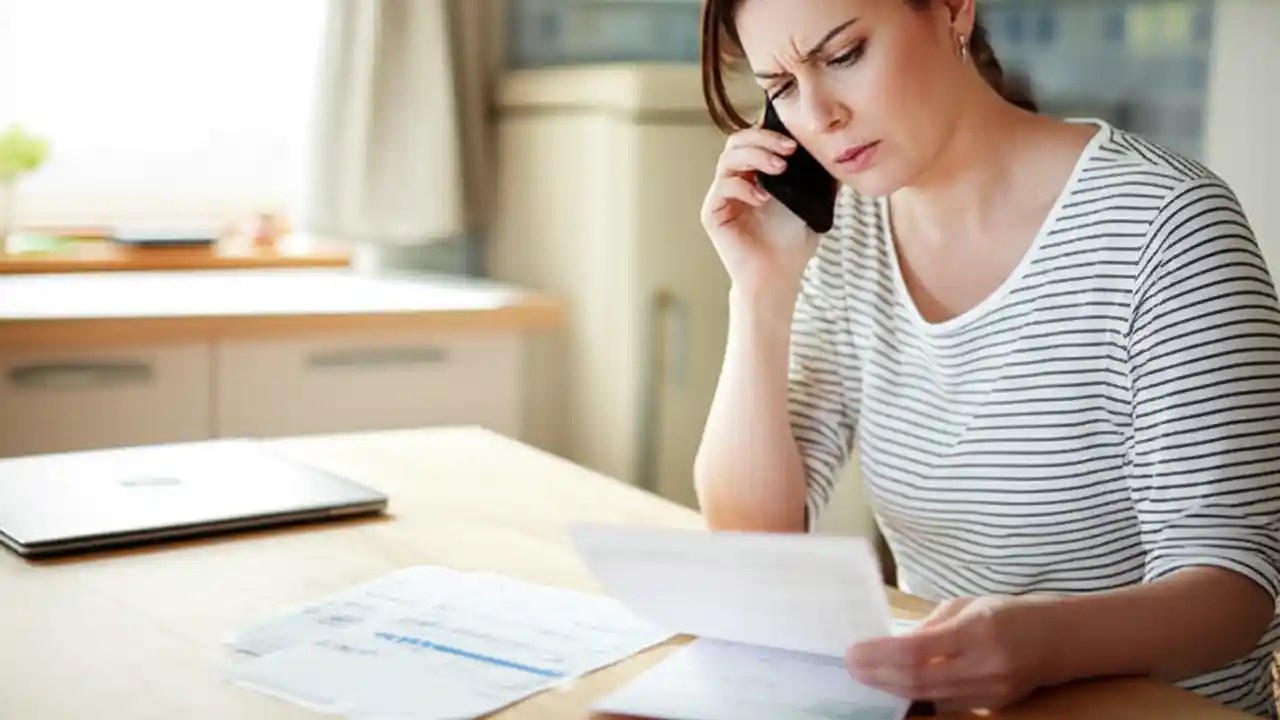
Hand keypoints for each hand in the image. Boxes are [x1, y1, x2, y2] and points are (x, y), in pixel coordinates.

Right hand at [700, 127, 818, 295]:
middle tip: (789, 150)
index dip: (771, 133)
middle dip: (763, 139)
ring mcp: (722, 197)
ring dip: (755, 157)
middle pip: (737, 142)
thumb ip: (820, 179)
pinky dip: (742, 186)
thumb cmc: (792, 244)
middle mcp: (735, 181)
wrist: (779, 276)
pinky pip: (722, 187)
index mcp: (754, 175)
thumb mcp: (813, 204)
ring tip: (779, 169)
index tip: (797, 142)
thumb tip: (836, 155)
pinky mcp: (712, 214)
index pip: (754, 140)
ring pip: (728, 159)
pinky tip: (762, 198)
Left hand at [845, 595, 1061, 712]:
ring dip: (893, 687)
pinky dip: (917, 694)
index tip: (854, 652)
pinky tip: (896, 685)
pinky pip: (946, 702)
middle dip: (879, 675)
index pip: (918, 651)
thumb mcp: (969, 606)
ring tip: (866, 676)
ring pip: (929, 696)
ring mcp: (991, 691)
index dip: (880, 655)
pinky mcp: (993, 705)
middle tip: (851, 667)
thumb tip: (894, 643)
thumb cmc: (1013, 613)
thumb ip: (931, 626)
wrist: (1063, 640)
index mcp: (978, 631)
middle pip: (919, 680)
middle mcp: (985, 665)